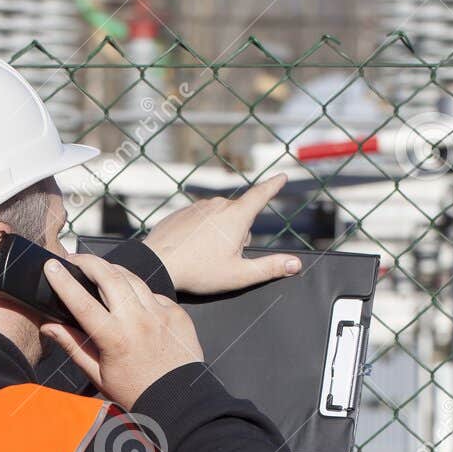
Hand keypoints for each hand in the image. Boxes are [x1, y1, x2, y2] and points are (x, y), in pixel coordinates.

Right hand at [41, 253, 201, 409]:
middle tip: (74, 259)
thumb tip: (48, 326)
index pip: (82, 302)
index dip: (63, 281)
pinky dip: (136, 292)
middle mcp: (138, 321)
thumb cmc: (136, 391)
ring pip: (131, 278)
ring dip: (112, 270)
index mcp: (115, 339)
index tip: (51, 266)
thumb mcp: (98, 374)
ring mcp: (160, 314)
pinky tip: (128, 299)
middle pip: (109, 276)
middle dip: (88, 261)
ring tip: (97, 271)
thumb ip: (73, 345)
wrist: (180, 401)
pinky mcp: (176, 313)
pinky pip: (151, 293)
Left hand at [142, 174, 301, 294]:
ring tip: (203, 256)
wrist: (156, 265)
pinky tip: (189, 250)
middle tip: (222, 259)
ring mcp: (197, 206)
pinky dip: (199, 233)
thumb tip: (296, 264)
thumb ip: (270, 268)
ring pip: (218, 219)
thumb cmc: (199, 271)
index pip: (261, 195)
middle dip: (238, 235)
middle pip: (239, 216)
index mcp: (236, 216)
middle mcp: (218, 204)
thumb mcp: (239, 275)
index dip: (274, 186)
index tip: (281, 177)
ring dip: (218, 234)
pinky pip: (198, 221)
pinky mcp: (181, 212)